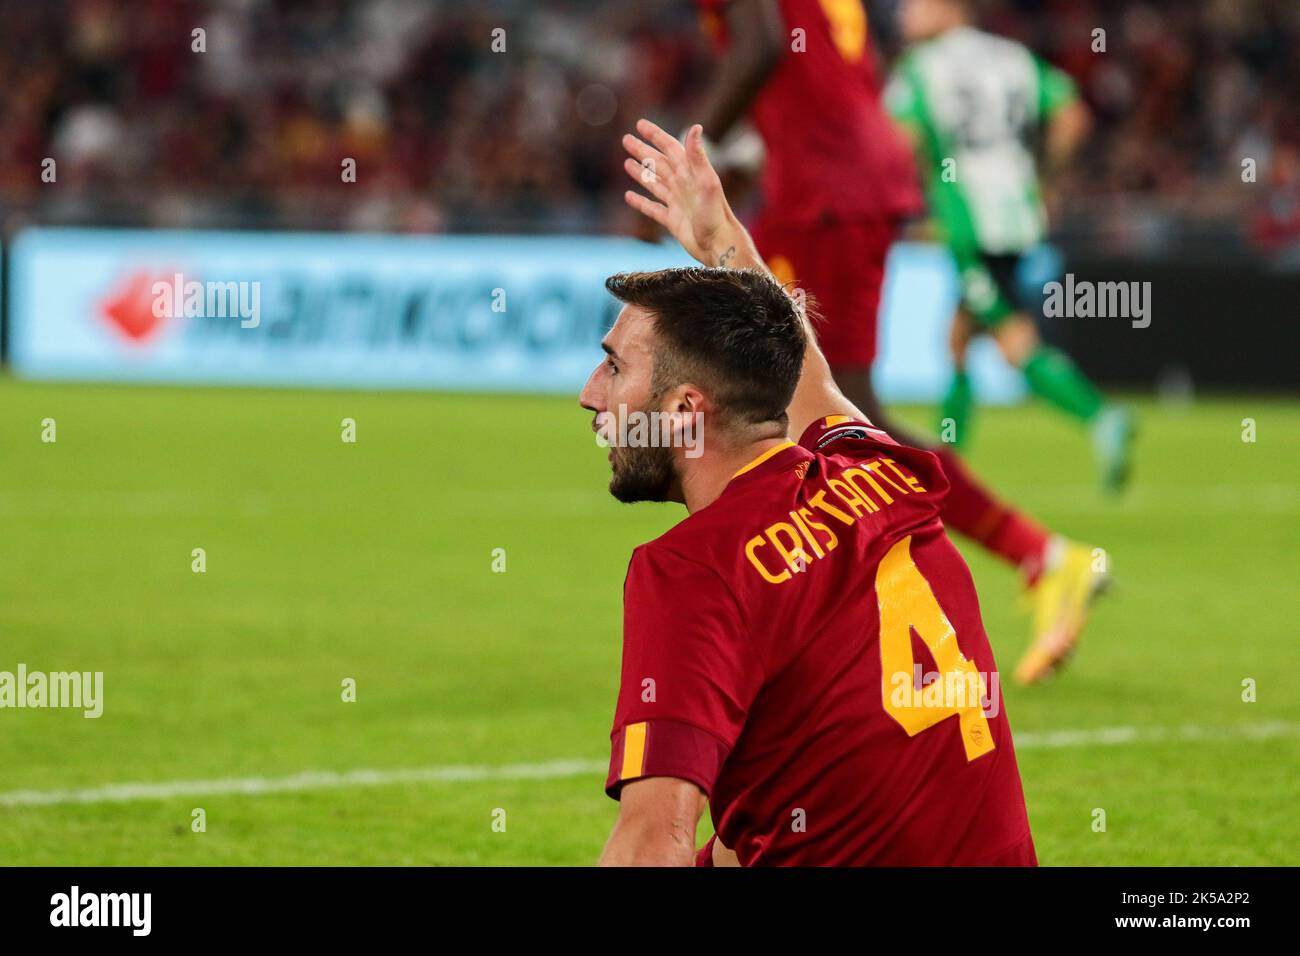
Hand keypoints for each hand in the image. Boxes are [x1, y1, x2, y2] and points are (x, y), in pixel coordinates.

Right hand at [621, 119, 739, 266]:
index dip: (655, 135)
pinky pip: (652, 208)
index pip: (670, 148)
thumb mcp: (708, 183)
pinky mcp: (673, 221)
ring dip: (640, 172)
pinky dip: (640, 202)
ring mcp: (677, 203)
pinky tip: (629, 197)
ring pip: (654, 183)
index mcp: (690, 173)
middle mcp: (682, 185)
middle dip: (642, 150)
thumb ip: (698, 157)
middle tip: (626, 139)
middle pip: (658, 163)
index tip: (640, 124)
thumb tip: (695, 127)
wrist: (719, 245)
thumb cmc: (717, 216)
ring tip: (626, 162)